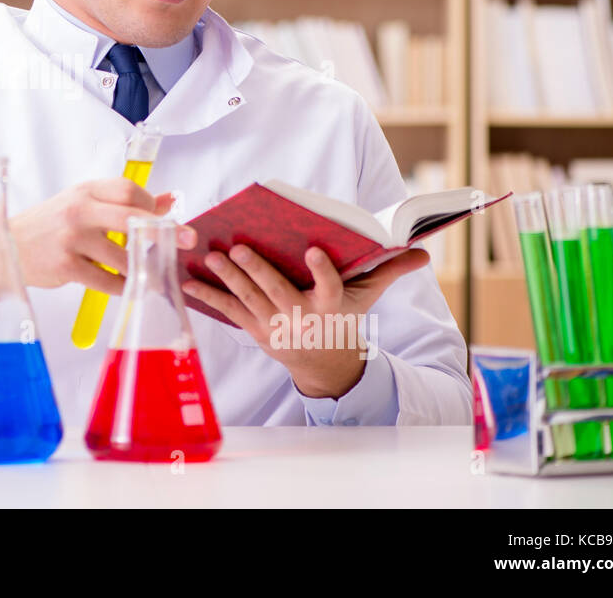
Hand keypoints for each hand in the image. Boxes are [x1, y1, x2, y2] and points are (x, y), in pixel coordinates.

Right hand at [8, 178, 197, 294]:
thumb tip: (168, 200)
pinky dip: (123, 286)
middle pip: (131, 218)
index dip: (151, 205)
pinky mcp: (66, 266)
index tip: (163, 219)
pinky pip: (107, 281)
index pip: (128, 190)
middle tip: (187, 240)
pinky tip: (129, 287)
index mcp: (85, 191)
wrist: (5, 247)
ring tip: (156, 275)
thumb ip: (122, 202)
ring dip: (144, 268)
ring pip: (123, 256)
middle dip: (165, 231)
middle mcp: (79, 210)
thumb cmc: (49, 226)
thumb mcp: (82, 204)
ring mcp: (71, 238)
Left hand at [181, 244, 429, 398]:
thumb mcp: (368, 296)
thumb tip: (424, 252)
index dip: (322, 270)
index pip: (331, 287)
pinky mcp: (255, 330)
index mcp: (331, 307)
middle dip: (257, 270)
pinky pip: (229, 311)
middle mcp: (302, 318)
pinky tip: (188, 280)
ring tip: (211, 255)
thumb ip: (389, 270)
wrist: (326, 364)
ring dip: (227, 278)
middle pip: (279, 291)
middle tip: (239, 248)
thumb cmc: (345, 318)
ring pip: (249, 300)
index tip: (314, 250)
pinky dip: (208, 296)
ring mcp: (275, 326)